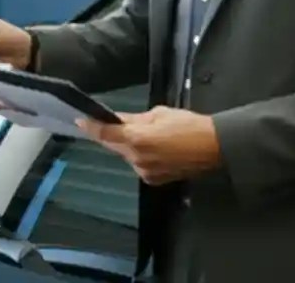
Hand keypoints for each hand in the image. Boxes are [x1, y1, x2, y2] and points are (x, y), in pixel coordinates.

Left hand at [76, 106, 221, 185]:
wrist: (214, 148)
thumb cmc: (188, 125)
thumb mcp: (159, 114)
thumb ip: (134, 119)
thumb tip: (118, 119)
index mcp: (137, 139)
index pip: (106, 134)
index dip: (91, 127)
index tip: (80, 121)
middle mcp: (137, 158)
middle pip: (114, 146)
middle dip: (112, 135)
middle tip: (112, 123)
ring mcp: (144, 171)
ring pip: (126, 155)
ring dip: (128, 145)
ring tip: (145, 134)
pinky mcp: (153, 179)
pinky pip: (138, 164)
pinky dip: (139, 155)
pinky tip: (154, 148)